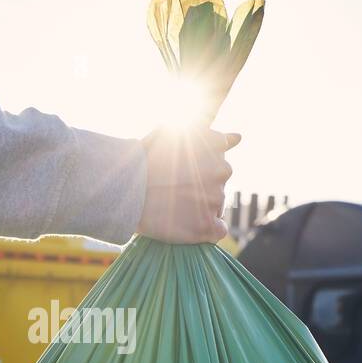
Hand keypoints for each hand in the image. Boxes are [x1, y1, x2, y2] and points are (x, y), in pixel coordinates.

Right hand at [137, 127, 241, 243]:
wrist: (123, 190)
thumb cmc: (142, 160)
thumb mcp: (170, 132)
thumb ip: (205, 134)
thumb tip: (238, 137)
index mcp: (215, 143)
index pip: (221, 160)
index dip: (202, 169)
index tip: (183, 174)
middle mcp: (222, 169)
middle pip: (218, 185)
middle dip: (202, 188)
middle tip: (174, 191)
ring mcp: (217, 198)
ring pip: (216, 206)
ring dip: (201, 208)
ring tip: (173, 207)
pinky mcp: (208, 225)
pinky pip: (219, 230)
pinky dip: (208, 230)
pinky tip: (189, 226)